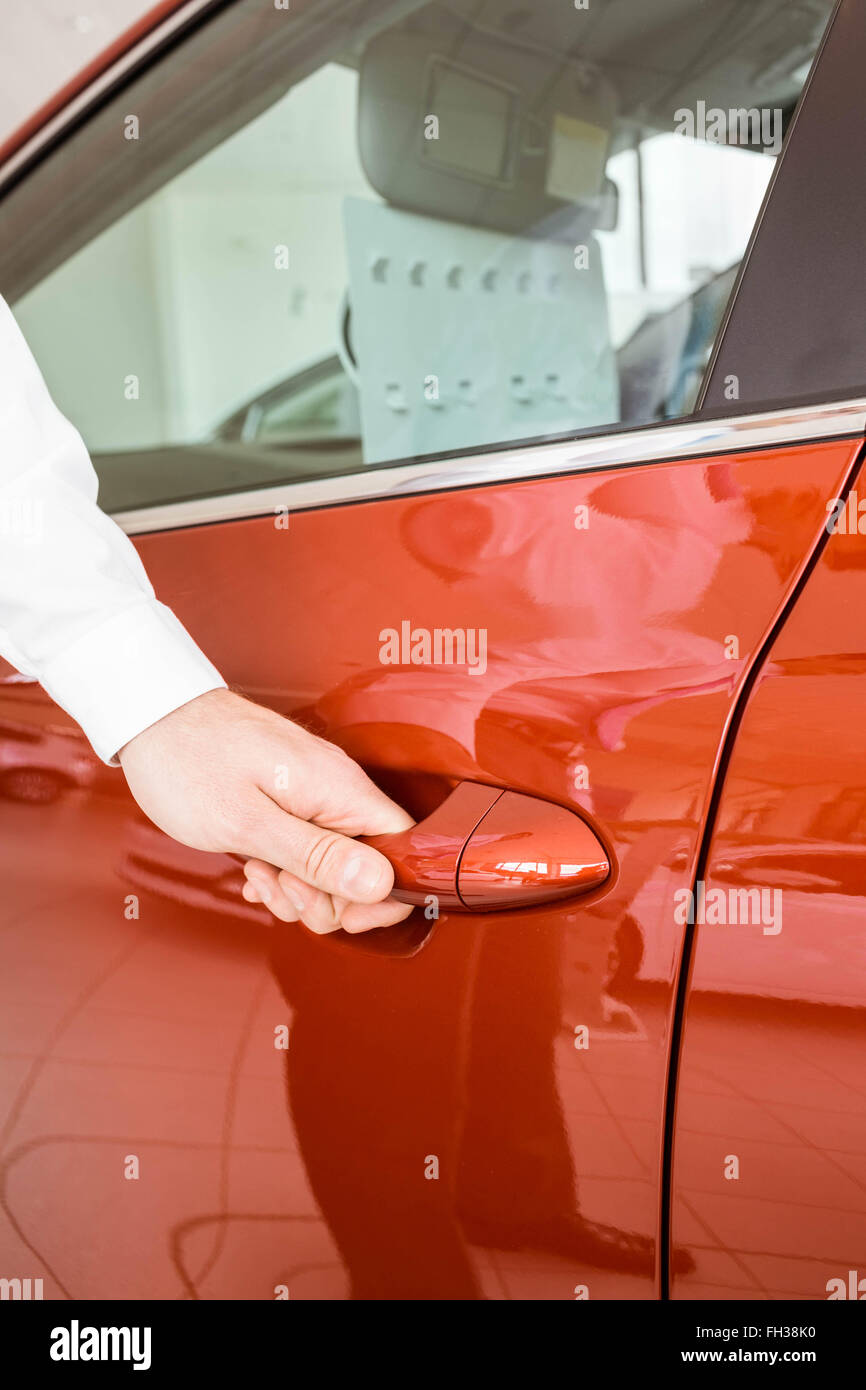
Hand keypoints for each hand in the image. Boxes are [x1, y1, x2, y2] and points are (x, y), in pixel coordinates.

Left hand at [118, 688, 413, 933]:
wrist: (152, 715)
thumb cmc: (189, 761)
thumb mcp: (248, 823)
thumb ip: (317, 856)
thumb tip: (382, 884)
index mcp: (339, 790)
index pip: (404, 852)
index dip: (381, 897)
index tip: (339, 914)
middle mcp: (337, 788)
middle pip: (369, 867)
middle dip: (325, 897)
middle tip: (277, 885)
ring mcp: (315, 791)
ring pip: (334, 863)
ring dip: (298, 885)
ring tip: (255, 870)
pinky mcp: (293, 795)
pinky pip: (308, 847)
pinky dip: (285, 868)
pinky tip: (254, 866)